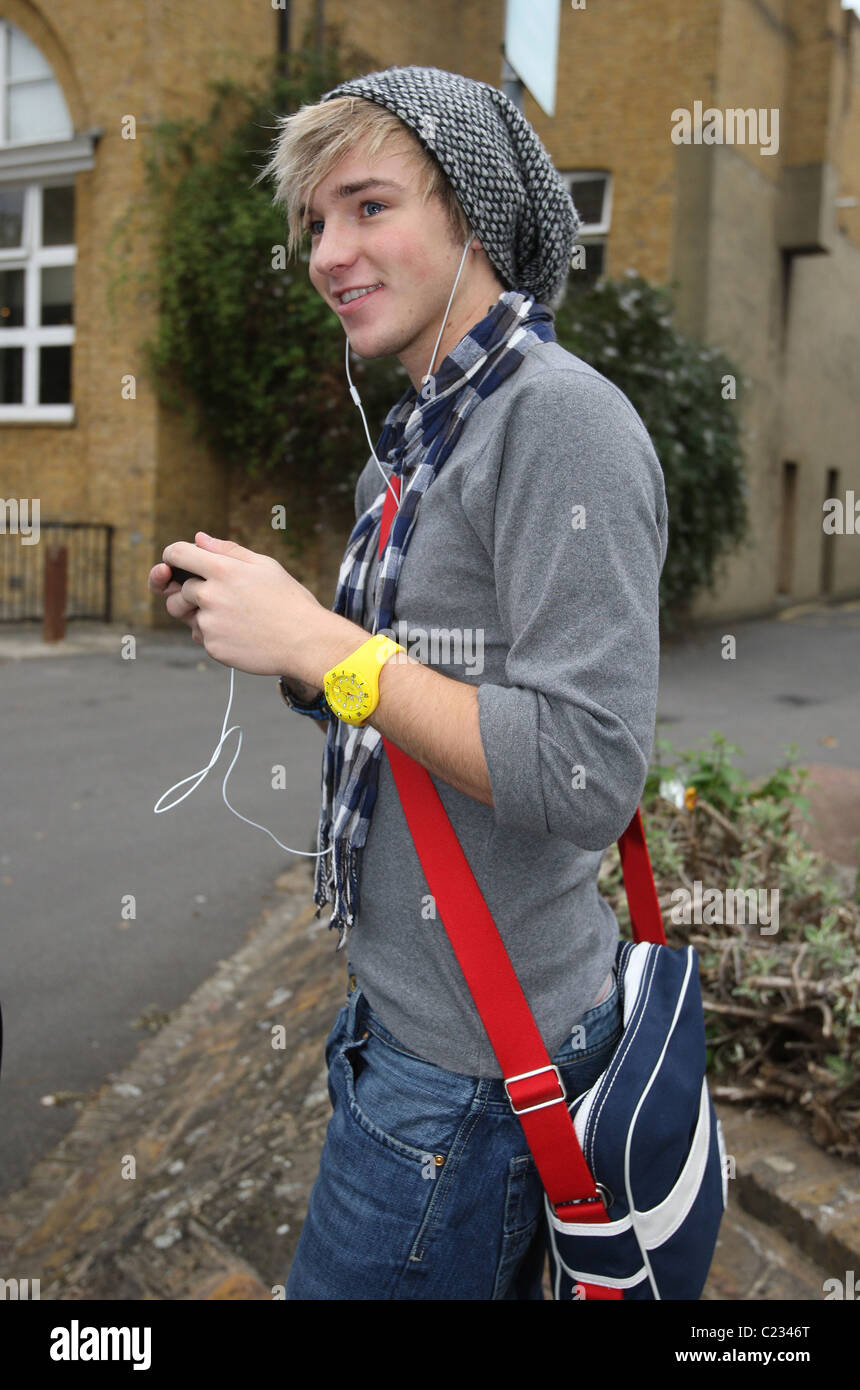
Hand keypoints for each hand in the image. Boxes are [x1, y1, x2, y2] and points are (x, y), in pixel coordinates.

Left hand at [153, 532, 364, 679]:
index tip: (175, 564)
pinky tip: (242, 635)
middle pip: (178, 591)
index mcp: (222, 569)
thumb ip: (228, 551)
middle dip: (191, 594)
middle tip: (223, 601)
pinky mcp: (213, 647)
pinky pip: (202, 639)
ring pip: (188, 617)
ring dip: (200, 616)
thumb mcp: (265, 566)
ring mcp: (210, 623)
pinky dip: (216, 637)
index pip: (176, 554)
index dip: (172, 556)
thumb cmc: (290, 602)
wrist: (306, 642)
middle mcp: (210, 595)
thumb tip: (199, 539)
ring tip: (233, 618)